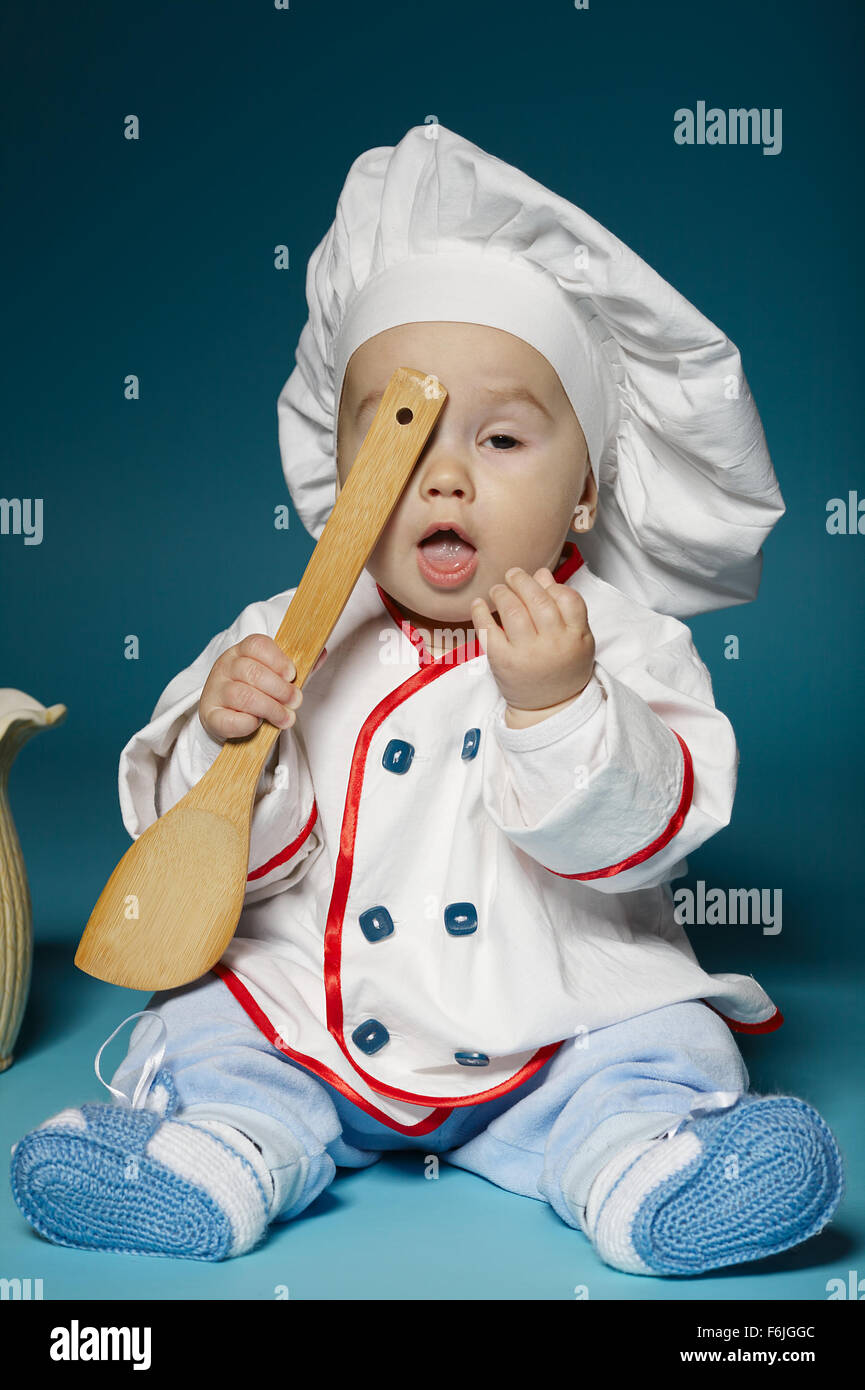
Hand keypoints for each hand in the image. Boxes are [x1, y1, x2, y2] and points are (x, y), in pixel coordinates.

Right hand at [198, 633, 326, 741]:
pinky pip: (228, 720)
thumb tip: (321, 653)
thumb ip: (298, 666)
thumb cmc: (256, 692)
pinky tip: (258, 724)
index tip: (292, 674)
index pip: (256, 645)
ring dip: (270, 708)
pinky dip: (247, 724)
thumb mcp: (275, 676)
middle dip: (280, 689)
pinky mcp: (210, 716)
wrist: (227, 716)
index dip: (277, 659)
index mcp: (240, 651)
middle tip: (295, 701)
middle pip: (251, 671)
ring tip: (286, 718)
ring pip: (242, 695)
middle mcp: (225, 667)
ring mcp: (215, 691)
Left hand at [470, 567, 594, 722]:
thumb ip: (564, 606)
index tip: (539, 581)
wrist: (548, 708)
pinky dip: (480, 613)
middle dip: (522, 581)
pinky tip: (478, 604)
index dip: (552, 585)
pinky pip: (488, 630)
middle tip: (512, 575)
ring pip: (513, 611)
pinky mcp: (503, 662)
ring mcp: (527, 654)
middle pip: (538, 601)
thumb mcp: (576, 638)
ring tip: (498, 590)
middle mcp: (553, 644)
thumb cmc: (562, 667)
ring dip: (502, 593)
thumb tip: (542, 574)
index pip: (568, 598)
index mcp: (576, 636)